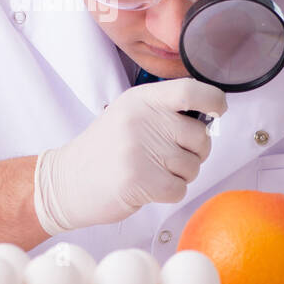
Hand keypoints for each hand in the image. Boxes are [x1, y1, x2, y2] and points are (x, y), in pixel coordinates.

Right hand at [33, 78, 227, 235]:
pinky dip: (169, 193)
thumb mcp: (129, 115)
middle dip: (196, 153)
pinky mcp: (139, 179)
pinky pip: (179, 189)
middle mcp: (142, 119)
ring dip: (180, 176)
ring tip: (152, 171)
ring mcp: (140, 149)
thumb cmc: (103, 150)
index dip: (214, 100)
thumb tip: (209, 121)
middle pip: (200, 137)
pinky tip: (147, 187)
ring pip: (193, 167)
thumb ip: (165, 112)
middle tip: (171, 157)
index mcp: (142, 99)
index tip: (218, 111)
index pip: (191, 90)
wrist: (64, 181)